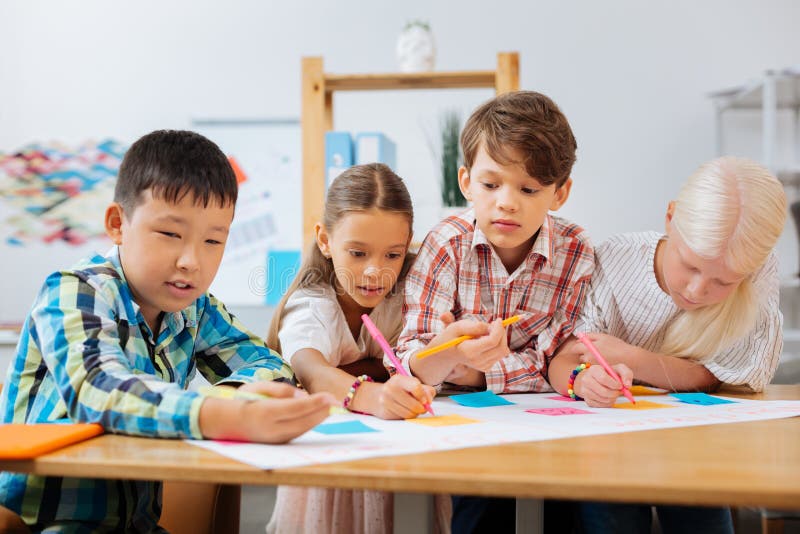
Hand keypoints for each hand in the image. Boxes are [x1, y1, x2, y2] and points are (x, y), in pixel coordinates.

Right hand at [200, 381, 336, 443]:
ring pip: (302, 429)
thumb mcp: (258, 388)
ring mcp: (274, 440)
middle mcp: (270, 429)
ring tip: (331, 408)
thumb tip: (303, 396)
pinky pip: (297, 433)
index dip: (314, 402)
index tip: (329, 396)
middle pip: (302, 421)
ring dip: (318, 419)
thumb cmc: (243, 400)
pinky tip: (319, 416)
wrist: (225, 423)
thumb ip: (281, 390)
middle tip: (336, 403)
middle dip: (321, 412)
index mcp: (264, 413)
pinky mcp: (277, 444)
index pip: (295, 408)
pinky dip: (310, 425)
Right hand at [370, 375, 435, 419]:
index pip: (415, 387)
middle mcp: (390, 389)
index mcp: (399, 379)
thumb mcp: (413, 385)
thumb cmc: (400, 390)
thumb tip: (428, 401)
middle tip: (422, 408)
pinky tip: (404, 411)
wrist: (378, 396)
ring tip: (413, 409)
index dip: (423, 396)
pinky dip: (407, 416)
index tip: (425, 400)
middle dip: (421, 409)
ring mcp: (386, 401)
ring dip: (415, 414)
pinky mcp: (385, 412)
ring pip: (409, 414)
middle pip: (414, 405)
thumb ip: (426, 390)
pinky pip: (402, 418)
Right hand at [439, 313, 509, 371]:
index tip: (498, 320)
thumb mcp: (458, 326)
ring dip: (501, 338)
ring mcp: (482, 366)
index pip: (492, 341)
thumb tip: (491, 327)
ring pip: (503, 351)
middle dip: (501, 333)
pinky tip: (487, 340)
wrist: (446, 352)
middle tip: (495, 323)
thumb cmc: (452, 336)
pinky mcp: (486, 367)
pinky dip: (498, 345)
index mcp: (469, 351)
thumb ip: (475, 326)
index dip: (498, 329)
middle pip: (501, 347)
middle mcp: (477, 361)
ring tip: (489, 331)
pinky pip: (500, 354)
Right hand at [574, 363, 633, 407]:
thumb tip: (627, 385)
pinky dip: (608, 403)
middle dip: (615, 393)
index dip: (614, 384)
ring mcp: (585, 391)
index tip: (620, 386)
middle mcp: (586, 379)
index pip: (603, 378)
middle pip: (603, 391)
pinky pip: (601, 405)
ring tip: (613, 393)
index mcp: (594, 369)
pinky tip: (608, 397)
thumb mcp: (619, 369)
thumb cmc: (609, 374)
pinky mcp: (587, 400)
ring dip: (612, 398)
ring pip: (603, 399)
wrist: (597, 379)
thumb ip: (626, 374)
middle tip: (619, 392)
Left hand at [575, 333, 636, 365]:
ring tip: (600, 357)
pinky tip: (603, 362)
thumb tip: (578, 338)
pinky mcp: (598, 371)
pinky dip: (595, 365)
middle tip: (593, 351)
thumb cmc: (616, 346)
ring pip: (586, 362)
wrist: (629, 358)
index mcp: (588, 348)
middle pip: (580, 356)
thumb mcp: (602, 336)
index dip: (577, 346)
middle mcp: (588, 358)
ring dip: (589, 360)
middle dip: (583, 353)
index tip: (580, 346)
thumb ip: (589, 336)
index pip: (575, 348)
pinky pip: (592, 368)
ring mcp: (593, 366)